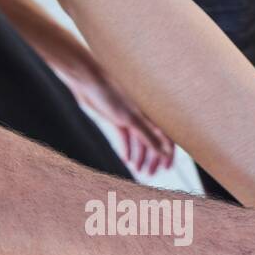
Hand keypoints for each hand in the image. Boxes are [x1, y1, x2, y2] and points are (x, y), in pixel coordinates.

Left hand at [58, 61, 175, 175]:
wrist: (86, 80)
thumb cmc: (111, 94)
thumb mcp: (131, 119)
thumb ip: (149, 137)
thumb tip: (164, 153)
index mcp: (152, 113)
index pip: (167, 136)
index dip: (168, 153)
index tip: (166, 168)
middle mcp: (144, 117)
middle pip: (153, 142)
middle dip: (153, 159)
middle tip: (150, 174)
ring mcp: (130, 119)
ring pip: (139, 142)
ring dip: (139, 157)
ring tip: (138, 170)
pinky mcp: (117, 120)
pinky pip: (125, 138)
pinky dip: (126, 149)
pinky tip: (126, 160)